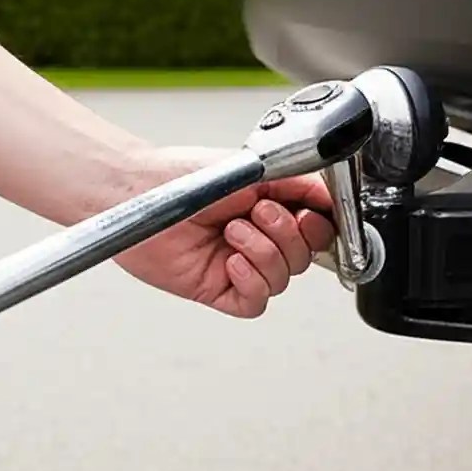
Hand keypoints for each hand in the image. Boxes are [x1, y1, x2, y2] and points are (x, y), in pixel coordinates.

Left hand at [114, 147, 336, 317]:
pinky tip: (231, 262)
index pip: (318, 227)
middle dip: (287, 235)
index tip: (309, 214)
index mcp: (272, 207)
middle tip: (258, 214)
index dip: (320, 226)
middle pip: (305, 257)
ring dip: (263, 253)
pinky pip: (255, 302)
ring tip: (232, 231)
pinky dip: (251, 283)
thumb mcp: (253, 169)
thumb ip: (298, 180)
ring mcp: (240, 264)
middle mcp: (259, 237)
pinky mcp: (219, 288)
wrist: (140, 192)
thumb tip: (331, 192)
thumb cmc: (183, 175)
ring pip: (282, 279)